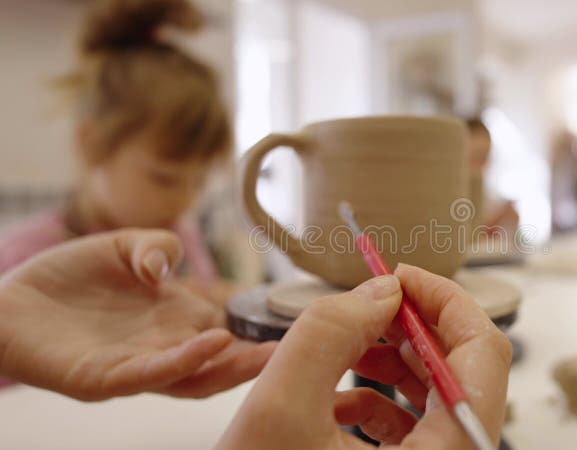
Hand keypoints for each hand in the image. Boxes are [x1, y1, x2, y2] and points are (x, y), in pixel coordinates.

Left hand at [0, 229, 275, 400]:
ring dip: (233, 367)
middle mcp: (163, 345)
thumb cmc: (66, 277)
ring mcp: (137, 366)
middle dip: (259, 357)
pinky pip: (153, 375)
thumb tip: (166, 270)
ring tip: (268, 353)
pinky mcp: (106, 379)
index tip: (297, 318)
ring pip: (195, 377)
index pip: (226, 325)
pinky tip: (214, 342)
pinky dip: (187, 361)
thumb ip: (154, 247)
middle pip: (220, 361)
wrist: (6, 303)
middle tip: (300, 346)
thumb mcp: (121, 246)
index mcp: (173, 318)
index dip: (258, 324)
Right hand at [217, 264, 511, 448]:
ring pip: (439, 399)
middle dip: (416, 327)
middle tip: (371, 302)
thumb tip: (379, 292)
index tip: (399, 276)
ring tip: (352, 342)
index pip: (484, 355)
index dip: (445, 301)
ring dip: (398, 359)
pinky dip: (381, 398)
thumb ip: (328, 334)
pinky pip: (416, 429)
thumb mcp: (277, 412)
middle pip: (464, 374)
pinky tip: (341, 392)